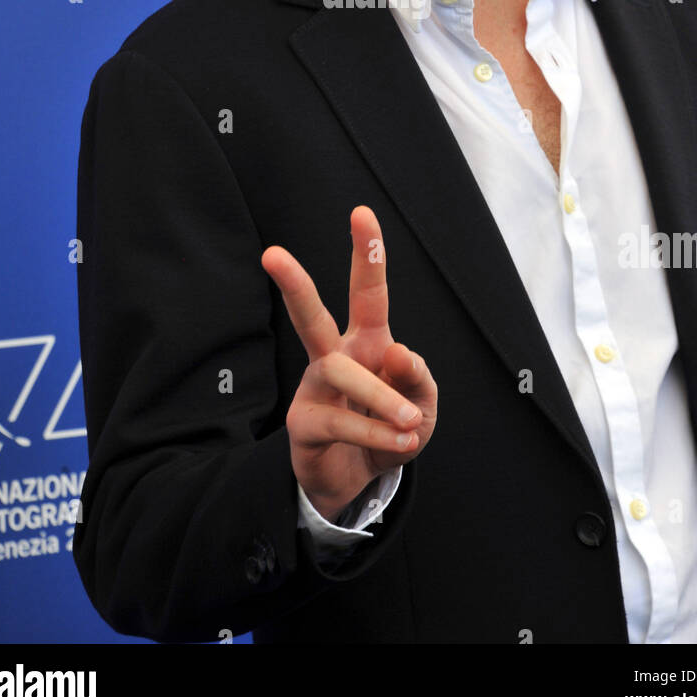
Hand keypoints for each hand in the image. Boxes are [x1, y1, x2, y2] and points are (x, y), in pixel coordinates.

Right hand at [261, 205, 437, 522]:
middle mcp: (335, 357)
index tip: (362, 213)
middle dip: (294, 284)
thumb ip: (419, 379)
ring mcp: (314, 389)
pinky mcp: (303, 426)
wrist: (362, 484)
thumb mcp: (424, 409)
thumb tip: (397, 352)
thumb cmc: (392, 432)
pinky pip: (339, 421)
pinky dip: (375, 431)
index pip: (367, 292)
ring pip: (339, 372)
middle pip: (311, 315)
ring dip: (382, 398)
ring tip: (410, 422)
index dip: (367, 253)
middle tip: (272, 255)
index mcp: (368, 342)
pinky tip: (399, 444)